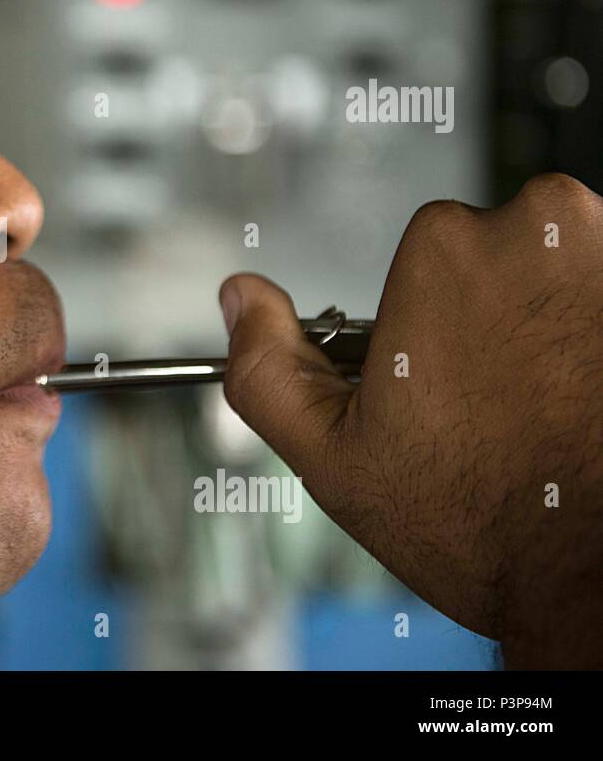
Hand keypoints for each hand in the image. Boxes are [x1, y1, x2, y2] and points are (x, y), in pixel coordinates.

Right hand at [218, 173, 602, 667]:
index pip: (430, 255)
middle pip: (506, 253)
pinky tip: (585, 405)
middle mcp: (544, 228)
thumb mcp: (331, 454)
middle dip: (499, 317)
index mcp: (447, 250)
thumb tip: (240, 299)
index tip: (446, 384)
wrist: (599, 577)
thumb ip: (268, 365)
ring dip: (559, 326)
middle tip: (499, 405)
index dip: (430, 327)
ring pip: (569, 273)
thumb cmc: (482, 521)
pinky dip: (597, 346)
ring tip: (552, 412)